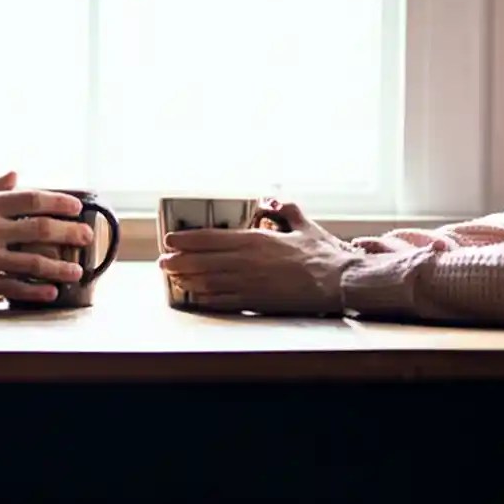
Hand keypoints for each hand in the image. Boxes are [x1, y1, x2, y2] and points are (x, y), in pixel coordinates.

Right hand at [0, 173, 92, 302]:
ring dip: (60, 266)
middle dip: (68, 232)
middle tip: (86, 236)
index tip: (77, 206)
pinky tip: (51, 291)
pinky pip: (15, 287)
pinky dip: (36, 290)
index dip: (58, 202)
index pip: (30, 199)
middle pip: (39, 228)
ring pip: (33, 262)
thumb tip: (16, 174)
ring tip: (77, 270)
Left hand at [158, 201, 363, 314]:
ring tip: (173, 277)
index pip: (210, 238)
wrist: (340, 283)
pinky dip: (204, 298)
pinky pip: (222, 301)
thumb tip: (270, 201)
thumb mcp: (303, 225)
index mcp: (256, 240)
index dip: (186, 239)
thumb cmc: (323, 255)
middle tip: (162, 262)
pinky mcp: (256, 302)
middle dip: (178, 261)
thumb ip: (284, 209)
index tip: (170, 239)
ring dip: (186, 279)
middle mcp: (247, 262)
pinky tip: (195, 296)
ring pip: (207, 282)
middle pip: (202, 262)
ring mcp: (250, 284)